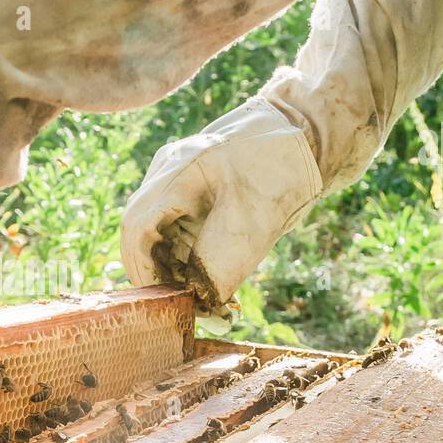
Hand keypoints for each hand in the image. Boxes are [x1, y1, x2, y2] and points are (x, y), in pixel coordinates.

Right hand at [120, 99, 321, 311]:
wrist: (305, 135)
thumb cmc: (282, 170)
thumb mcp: (256, 223)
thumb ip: (221, 265)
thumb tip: (199, 306)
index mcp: (178, 170)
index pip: (137, 226)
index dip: (143, 269)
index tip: (164, 302)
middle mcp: (167, 174)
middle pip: (141, 233)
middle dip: (159, 274)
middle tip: (186, 307)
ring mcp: (175, 181)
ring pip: (156, 236)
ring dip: (173, 271)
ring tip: (205, 300)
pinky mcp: (189, 194)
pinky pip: (175, 232)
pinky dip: (187, 260)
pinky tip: (209, 282)